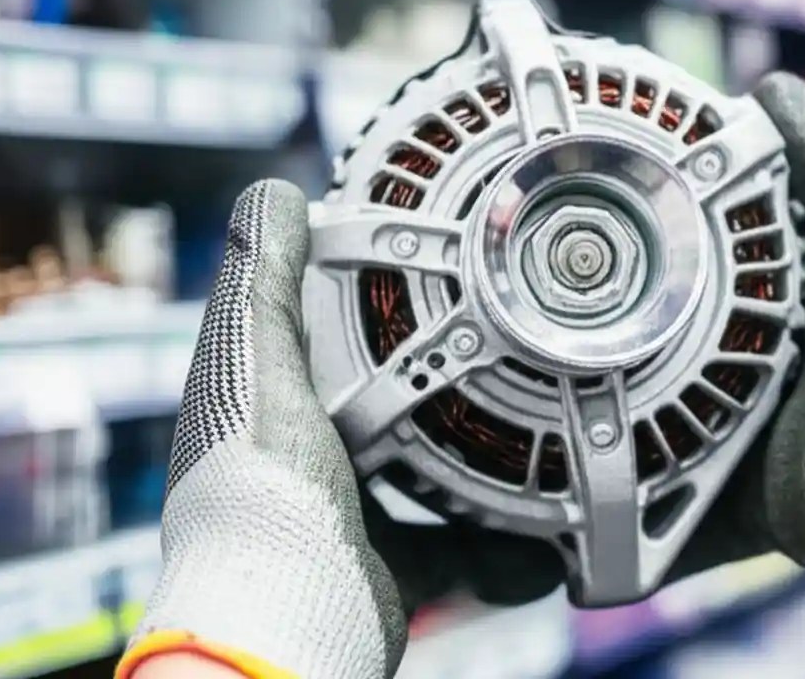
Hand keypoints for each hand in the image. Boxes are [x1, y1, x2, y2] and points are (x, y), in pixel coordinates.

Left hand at [117, 180, 562, 678]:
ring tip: (540, 435)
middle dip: (440, 386)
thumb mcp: (258, 355)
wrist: (288, 614)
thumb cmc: (261, 486)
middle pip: (385, 406)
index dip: (365, 304)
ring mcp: (347, 521)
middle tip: (503, 353)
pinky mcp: (389, 574)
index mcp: (269, 404)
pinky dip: (504, 548)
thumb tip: (276, 191)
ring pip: (426, 480)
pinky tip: (546, 533)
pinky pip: (459, 552)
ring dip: (478, 466)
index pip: (320, 338)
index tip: (423, 273)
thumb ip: (266, 278)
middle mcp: (304, 462)